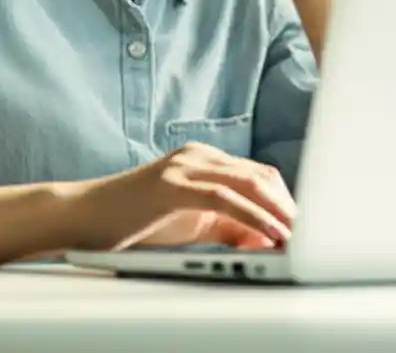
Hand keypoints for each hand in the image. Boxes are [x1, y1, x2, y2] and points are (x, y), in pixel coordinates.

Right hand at [75, 142, 295, 251]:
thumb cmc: (135, 222)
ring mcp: (185, 166)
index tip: (307, 229)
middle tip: (313, 236)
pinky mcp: (172, 184)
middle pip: (262, 176)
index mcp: (205, 160)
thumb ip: (229, 227)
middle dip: (291, 207)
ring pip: (249, 183)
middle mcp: (199, 155)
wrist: (83, 217)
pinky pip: (224, 199)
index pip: (260, 176)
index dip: (286, 203)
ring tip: (299, 237)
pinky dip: (253, 217)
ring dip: (279, 213)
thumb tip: (269, 240)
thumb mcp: (191, 223)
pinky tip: (269, 234)